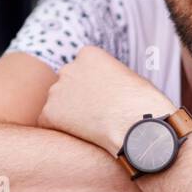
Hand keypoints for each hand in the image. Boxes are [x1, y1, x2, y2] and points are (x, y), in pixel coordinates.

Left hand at [37, 45, 175, 156]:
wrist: (138, 128)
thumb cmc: (143, 104)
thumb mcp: (129, 77)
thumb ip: (108, 77)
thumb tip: (104, 87)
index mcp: (88, 54)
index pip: (81, 67)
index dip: (92, 85)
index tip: (102, 97)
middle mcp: (68, 68)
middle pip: (68, 83)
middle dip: (77, 97)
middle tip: (95, 115)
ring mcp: (57, 91)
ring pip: (57, 102)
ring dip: (68, 114)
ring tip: (91, 128)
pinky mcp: (49, 113)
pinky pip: (48, 122)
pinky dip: (60, 130)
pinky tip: (79, 137)